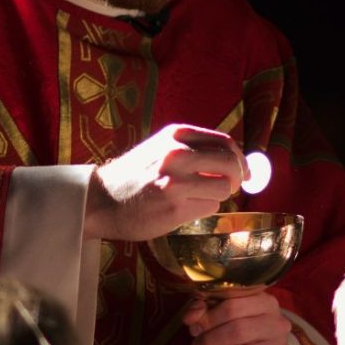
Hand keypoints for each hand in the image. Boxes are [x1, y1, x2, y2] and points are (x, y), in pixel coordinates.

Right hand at [84, 124, 242, 241]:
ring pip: (224, 188)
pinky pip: (209, 207)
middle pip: (231, 164)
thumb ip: (191, 149)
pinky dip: (203, 208)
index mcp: (176, 135)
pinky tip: (182, 208)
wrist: (100, 199)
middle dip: (238, 178)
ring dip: (217, 195)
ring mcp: (176, 181)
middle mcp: (177, 154)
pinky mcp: (175, 207)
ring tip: (196, 198)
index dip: (240, 158)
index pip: (225, 143)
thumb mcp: (160, 148)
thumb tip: (233, 159)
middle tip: (234, 186)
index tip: (244, 170)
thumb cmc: (134, 176)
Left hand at [182, 291, 289, 344]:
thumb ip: (202, 309)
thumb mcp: (218, 311)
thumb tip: (191, 318)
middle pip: (237, 331)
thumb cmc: (235, 327)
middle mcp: (278, 326)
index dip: (208, 319)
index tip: (193, 328)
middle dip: (208, 341)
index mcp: (266, 303)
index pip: (233, 307)